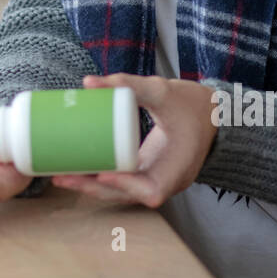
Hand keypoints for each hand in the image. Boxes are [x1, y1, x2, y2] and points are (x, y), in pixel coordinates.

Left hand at [51, 73, 218, 207]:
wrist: (216, 114)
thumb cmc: (193, 103)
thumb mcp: (162, 90)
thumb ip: (128, 84)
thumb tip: (88, 82)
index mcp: (178, 167)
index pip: (151, 190)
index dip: (125, 187)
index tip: (102, 173)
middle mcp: (167, 181)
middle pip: (127, 195)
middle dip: (93, 189)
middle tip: (62, 176)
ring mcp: (158, 180)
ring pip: (122, 192)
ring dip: (92, 187)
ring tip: (60, 176)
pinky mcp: (149, 173)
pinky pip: (123, 182)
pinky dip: (101, 179)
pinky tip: (77, 170)